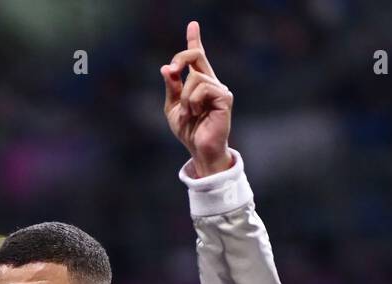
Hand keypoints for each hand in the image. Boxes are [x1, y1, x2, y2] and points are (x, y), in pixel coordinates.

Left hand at [161, 20, 233, 176]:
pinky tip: (196, 113)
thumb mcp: (173, 107)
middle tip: (171, 70)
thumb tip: (166, 68)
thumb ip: (171, 87)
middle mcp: (212, 83)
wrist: (199, 150)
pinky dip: (193, 101)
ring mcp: (220, 89)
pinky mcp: (225, 97)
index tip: (193, 24)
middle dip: (180, 59)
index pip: (198, 58)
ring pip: (195, 77)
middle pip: (196, 57)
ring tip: (189, 113)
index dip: (194, 41)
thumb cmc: (188, 131)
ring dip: (185, 96)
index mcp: (199, 84)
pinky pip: (203, 88)